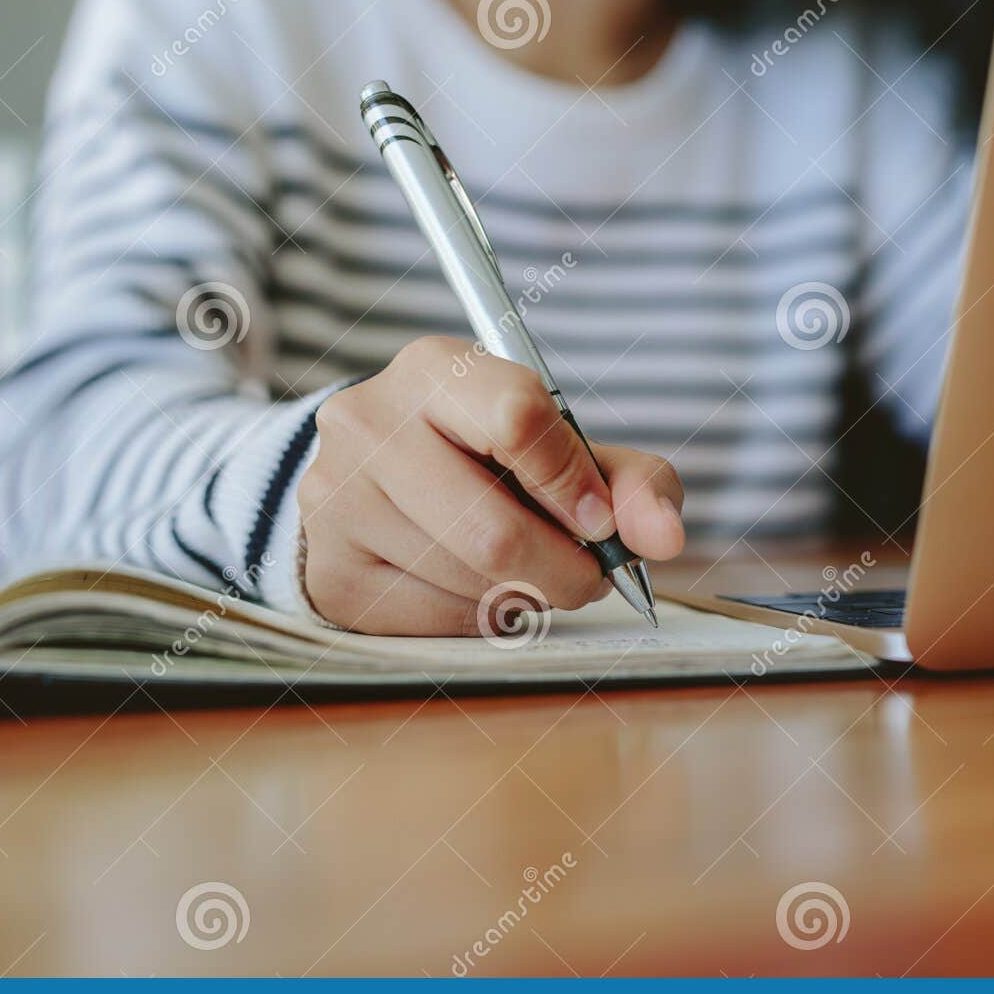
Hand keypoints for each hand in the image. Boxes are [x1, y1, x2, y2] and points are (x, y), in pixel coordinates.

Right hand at [298, 336, 685, 633]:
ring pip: (470, 584)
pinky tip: (481, 590)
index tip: (598, 521)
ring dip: (528, 596)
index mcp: (435, 370)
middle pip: (494, 531)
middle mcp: (369, 424)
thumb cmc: (493, 458)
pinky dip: (484, 620)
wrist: (383, 483)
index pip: (518, 419)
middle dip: (564, 570)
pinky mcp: (331, 573)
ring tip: (530, 572)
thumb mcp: (570, 448)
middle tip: (585, 575)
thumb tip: (662, 539)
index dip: (573, 484)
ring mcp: (337, 501)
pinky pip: (438, 623)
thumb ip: (633, 482)